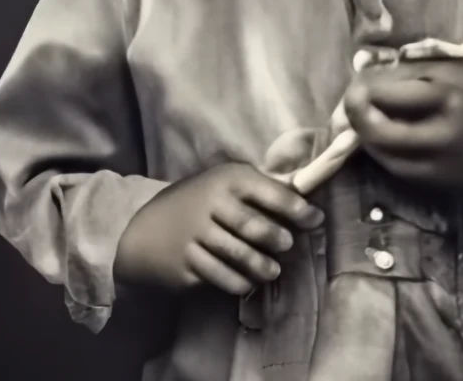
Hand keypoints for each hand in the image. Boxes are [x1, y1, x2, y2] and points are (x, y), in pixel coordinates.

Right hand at [114, 162, 323, 295]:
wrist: (146, 230)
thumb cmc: (200, 202)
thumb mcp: (226, 183)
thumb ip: (262, 189)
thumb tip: (306, 198)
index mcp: (226, 179)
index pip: (268, 192)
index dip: (296, 208)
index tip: (315, 219)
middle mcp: (210, 204)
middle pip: (254, 227)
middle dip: (277, 238)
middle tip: (289, 246)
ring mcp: (195, 236)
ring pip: (238, 256)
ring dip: (262, 266)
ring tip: (273, 271)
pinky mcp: (185, 264)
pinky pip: (220, 277)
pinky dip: (239, 282)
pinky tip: (248, 283)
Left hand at [343, 52, 462, 207]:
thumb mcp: (462, 67)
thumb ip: (417, 60)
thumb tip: (362, 61)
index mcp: (451, 84)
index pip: (392, 81)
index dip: (366, 78)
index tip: (360, 73)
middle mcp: (443, 118)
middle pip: (378, 112)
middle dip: (354, 105)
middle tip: (348, 98)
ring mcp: (436, 152)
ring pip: (379, 141)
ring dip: (360, 129)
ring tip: (355, 118)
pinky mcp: (431, 178)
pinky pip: (390, 163)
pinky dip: (376, 149)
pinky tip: (375, 138)